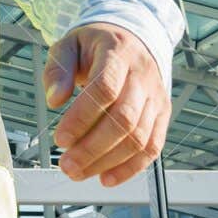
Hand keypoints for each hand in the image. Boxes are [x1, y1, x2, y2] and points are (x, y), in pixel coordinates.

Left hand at [44, 23, 170, 187]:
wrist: (133, 39)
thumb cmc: (96, 46)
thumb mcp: (69, 45)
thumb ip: (58, 70)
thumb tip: (54, 99)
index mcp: (118, 52)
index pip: (105, 89)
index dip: (82, 118)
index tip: (60, 138)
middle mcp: (143, 75)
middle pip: (124, 119)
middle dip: (92, 148)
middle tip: (66, 165)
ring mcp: (156, 96)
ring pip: (138, 137)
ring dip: (107, 162)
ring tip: (78, 172)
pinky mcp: (163, 114)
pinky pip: (152, 147)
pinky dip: (130, 168)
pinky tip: (106, 178)